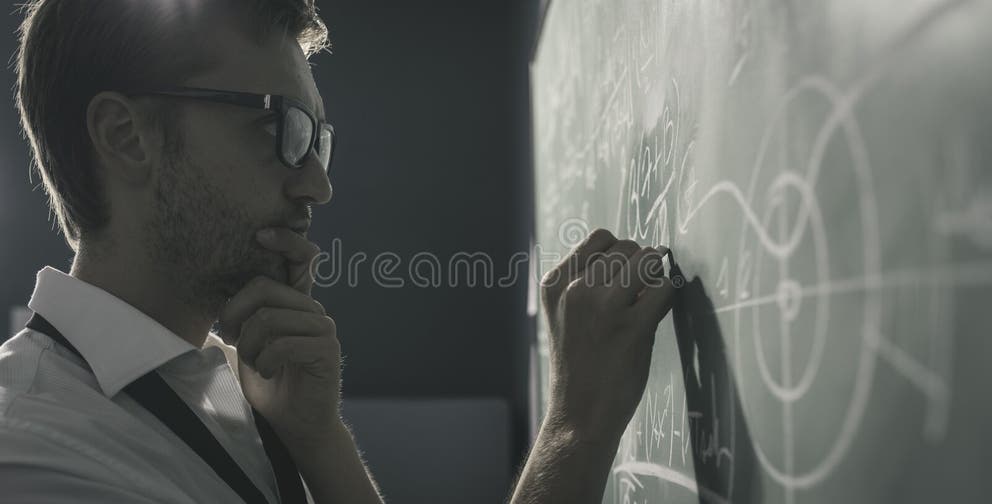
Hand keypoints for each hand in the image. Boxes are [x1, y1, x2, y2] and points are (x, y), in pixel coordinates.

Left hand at [218, 227, 340, 443]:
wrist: (295, 425)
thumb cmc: (269, 386)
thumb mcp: (245, 348)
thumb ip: (237, 322)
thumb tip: (206, 298)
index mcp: (294, 303)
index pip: (294, 260)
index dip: (284, 241)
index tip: (261, 234)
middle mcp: (312, 309)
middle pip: (263, 289)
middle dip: (235, 316)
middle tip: (234, 340)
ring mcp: (323, 328)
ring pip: (268, 318)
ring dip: (251, 346)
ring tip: (256, 363)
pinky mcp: (327, 350)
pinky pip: (283, 343)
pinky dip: (265, 361)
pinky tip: (268, 372)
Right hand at [540, 228, 675, 442]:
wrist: (580, 414)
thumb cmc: (579, 364)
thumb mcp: (565, 315)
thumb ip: (588, 282)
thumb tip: (637, 254)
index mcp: (555, 283)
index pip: (600, 238)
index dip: (620, 253)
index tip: (623, 277)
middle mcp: (575, 290)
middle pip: (627, 246)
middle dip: (639, 264)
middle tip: (637, 294)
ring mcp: (603, 306)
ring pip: (648, 259)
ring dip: (655, 277)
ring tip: (646, 303)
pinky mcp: (631, 327)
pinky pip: (664, 287)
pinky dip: (666, 296)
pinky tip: (655, 315)